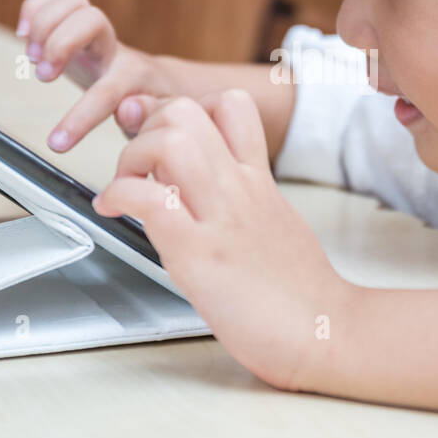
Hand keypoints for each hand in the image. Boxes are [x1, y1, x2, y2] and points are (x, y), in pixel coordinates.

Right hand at [16, 0, 179, 151]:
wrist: (158, 83)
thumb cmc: (154, 105)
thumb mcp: (157, 120)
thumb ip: (145, 116)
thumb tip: (126, 109)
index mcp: (134, 76)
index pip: (107, 90)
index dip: (79, 117)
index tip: (56, 143)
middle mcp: (113, 47)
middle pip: (92, 19)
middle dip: (59, 45)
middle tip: (43, 75)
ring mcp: (93, 32)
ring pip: (74, 0)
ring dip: (43, 24)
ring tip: (32, 56)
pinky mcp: (75, 25)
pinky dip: (34, 10)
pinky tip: (26, 34)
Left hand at [92, 89, 354, 391]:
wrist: (325, 332)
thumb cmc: (300, 292)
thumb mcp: (277, 222)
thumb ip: (245, 199)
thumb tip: (207, 194)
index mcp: (258, 180)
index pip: (228, 105)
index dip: (185, 111)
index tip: (165, 141)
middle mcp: (239, 188)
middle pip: (187, 111)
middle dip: (147, 128)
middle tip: (138, 165)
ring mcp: (220, 217)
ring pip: (169, 141)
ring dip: (131, 155)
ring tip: (126, 184)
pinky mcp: (199, 254)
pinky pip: (150, 198)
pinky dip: (118, 195)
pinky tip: (113, 210)